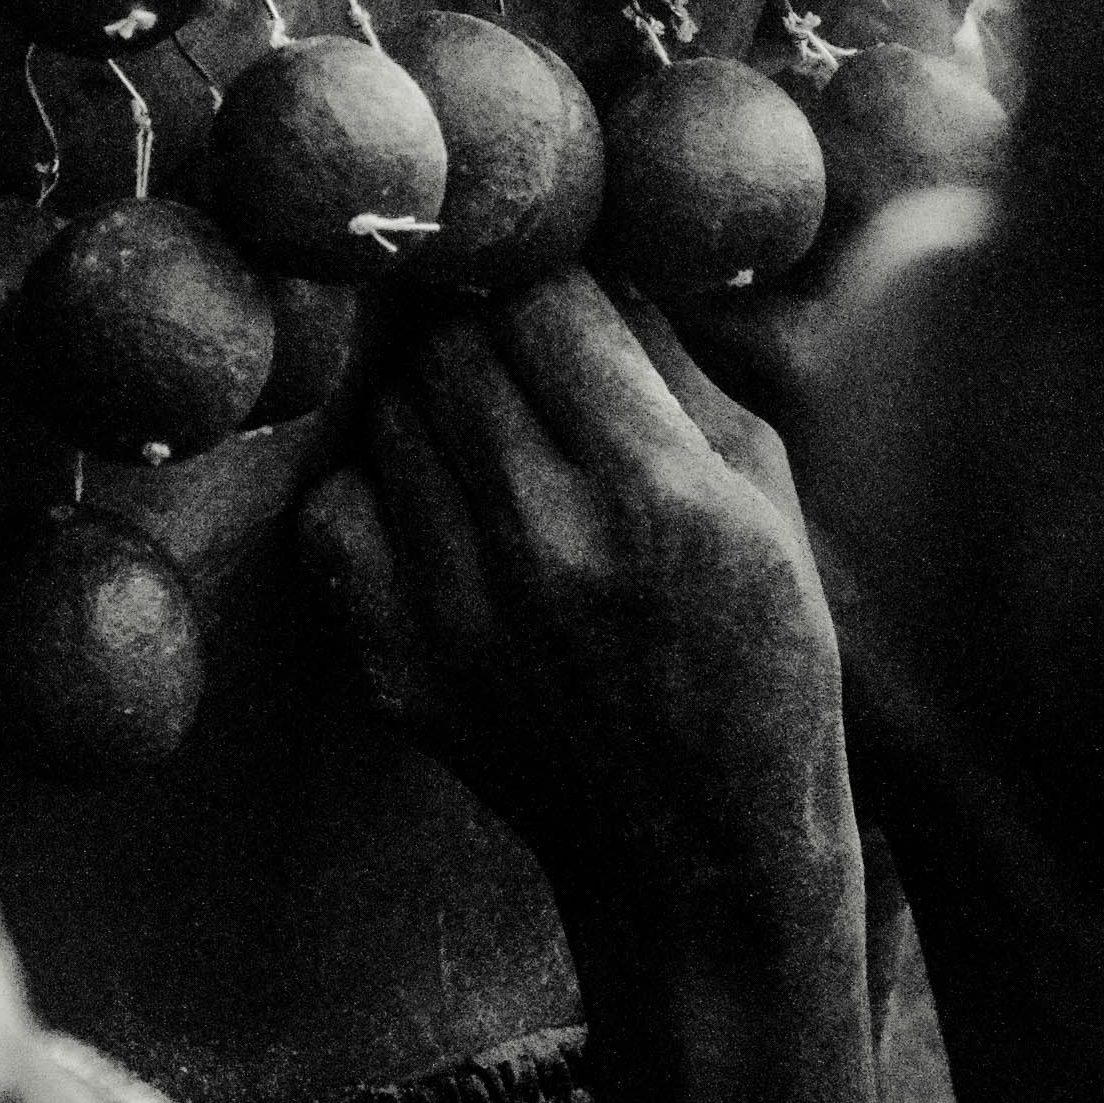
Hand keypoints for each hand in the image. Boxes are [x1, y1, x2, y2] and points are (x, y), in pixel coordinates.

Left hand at [299, 271, 859, 947]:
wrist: (697, 853)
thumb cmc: (763, 653)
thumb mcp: (766, 493)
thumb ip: (672, 365)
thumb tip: (592, 249)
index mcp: (656, 490)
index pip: (545, 297)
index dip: (551, 274)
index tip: (562, 286)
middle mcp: (543, 539)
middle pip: (449, 344)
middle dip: (482, 325)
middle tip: (515, 350)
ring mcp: (455, 606)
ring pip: (389, 415)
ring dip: (432, 404)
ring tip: (492, 439)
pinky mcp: (394, 660)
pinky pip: (338, 510)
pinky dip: (380, 493)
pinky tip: (441, 514)